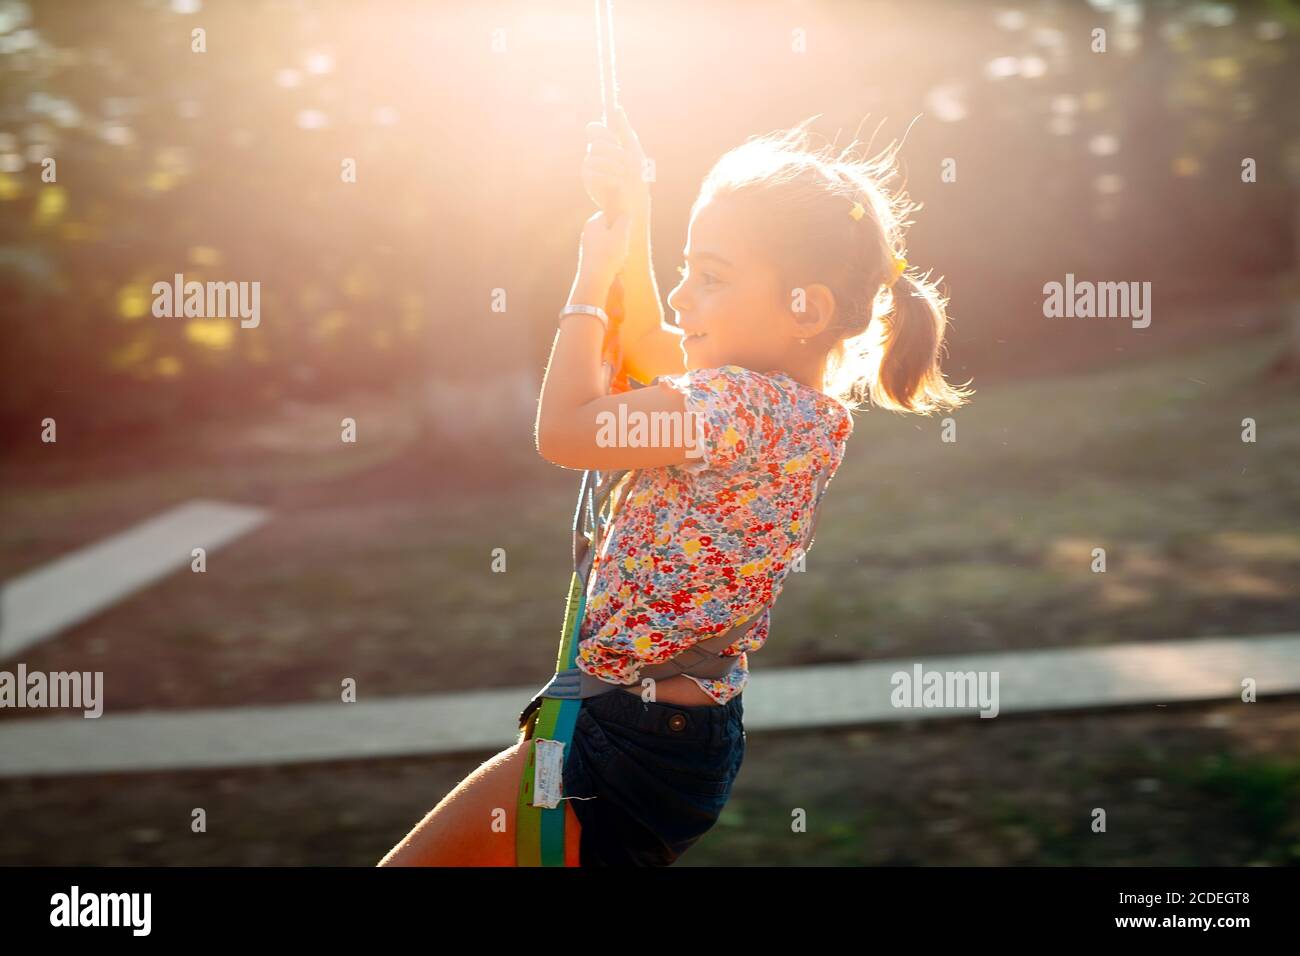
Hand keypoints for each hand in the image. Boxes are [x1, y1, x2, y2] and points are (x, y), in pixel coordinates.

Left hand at [577, 209, 632, 289]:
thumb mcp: (621, 233)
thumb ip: (624, 220)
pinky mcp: (589, 261)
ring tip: (620, 260)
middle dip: (619, 239)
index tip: (625, 231)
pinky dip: (612, 261)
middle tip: (624, 247)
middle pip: (609, 231)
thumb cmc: (608, 254)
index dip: (619, 222)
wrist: (594, 279)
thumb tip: (625, 213)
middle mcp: (587, 233)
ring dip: (617, 252)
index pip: (608, 215)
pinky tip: (616, 269)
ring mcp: (587, 248)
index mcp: (593, 223)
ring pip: (608, 245)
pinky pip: (605, 257)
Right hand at [582, 104, 649, 219]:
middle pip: (596, 142)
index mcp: (608, 144)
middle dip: (613, 150)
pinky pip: (590, 172)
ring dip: (611, 164)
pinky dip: (606, 176)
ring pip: (592, 156)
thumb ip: (624, 130)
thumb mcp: (634, 150)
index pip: (594, 129)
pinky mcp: (589, 182)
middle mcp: (597, 154)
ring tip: (623, 174)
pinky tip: (617, 182)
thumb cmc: (638, 178)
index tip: (611, 136)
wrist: (636, 203)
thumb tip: (617, 109)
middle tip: (625, 160)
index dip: (598, 128)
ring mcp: (591, 168)